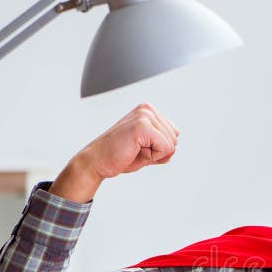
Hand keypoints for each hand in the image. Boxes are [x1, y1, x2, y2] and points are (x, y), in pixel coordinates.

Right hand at [50, 104, 178, 202]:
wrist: (97, 161)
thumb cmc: (120, 156)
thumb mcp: (148, 150)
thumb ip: (164, 148)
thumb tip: (175, 148)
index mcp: (148, 111)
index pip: (174, 134)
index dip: (160, 148)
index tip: (140, 147)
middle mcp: (147, 109)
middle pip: (175, 138)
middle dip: (159, 152)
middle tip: (136, 150)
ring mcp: (144, 115)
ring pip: (171, 144)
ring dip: (155, 154)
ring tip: (134, 150)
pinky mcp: (142, 126)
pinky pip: (166, 148)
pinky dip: (153, 157)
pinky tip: (135, 151)